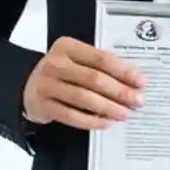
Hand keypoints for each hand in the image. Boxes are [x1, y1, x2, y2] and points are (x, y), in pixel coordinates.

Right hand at [21, 36, 144, 129]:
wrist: (29, 87)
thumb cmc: (62, 73)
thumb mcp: (76, 61)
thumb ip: (100, 67)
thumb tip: (133, 83)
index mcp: (67, 46)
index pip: (100, 58)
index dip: (123, 71)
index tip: (140, 82)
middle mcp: (55, 63)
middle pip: (94, 79)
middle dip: (119, 92)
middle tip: (137, 101)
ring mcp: (46, 84)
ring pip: (83, 98)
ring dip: (108, 107)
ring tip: (124, 114)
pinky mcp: (42, 105)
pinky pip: (71, 115)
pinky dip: (91, 120)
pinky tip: (105, 123)